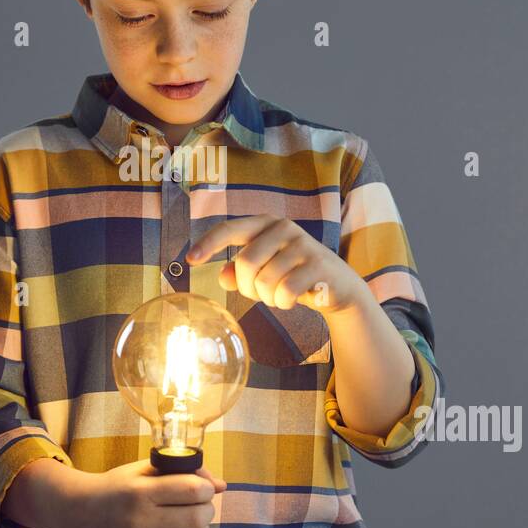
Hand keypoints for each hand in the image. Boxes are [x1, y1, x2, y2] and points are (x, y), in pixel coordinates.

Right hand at [74, 460, 225, 527]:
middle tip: (200, 502)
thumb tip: (221, 485)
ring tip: (195, 520)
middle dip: (207, 507)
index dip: (206, 487)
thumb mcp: (145, 470)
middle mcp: (140, 522)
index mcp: (140, 492)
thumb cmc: (118, 487)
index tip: (203, 486)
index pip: (192, 490)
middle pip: (197, 517)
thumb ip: (182, 472)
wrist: (83, 514)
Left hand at [185, 214, 370, 315]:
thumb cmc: (292, 275)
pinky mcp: (318, 264)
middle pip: (245, 263)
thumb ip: (239, 272)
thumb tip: (223, 277)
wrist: (338, 286)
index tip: (189, 260)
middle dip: (248, 288)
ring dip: (268, 299)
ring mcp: (302, 244)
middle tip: (261, 293)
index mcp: (265, 223)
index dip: (208, 244)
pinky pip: (285, 292)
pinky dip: (283, 304)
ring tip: (281, 295)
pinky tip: (294, 299)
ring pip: (264, 282)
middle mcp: (283, 227)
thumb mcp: (263, 271)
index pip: (229, 229)